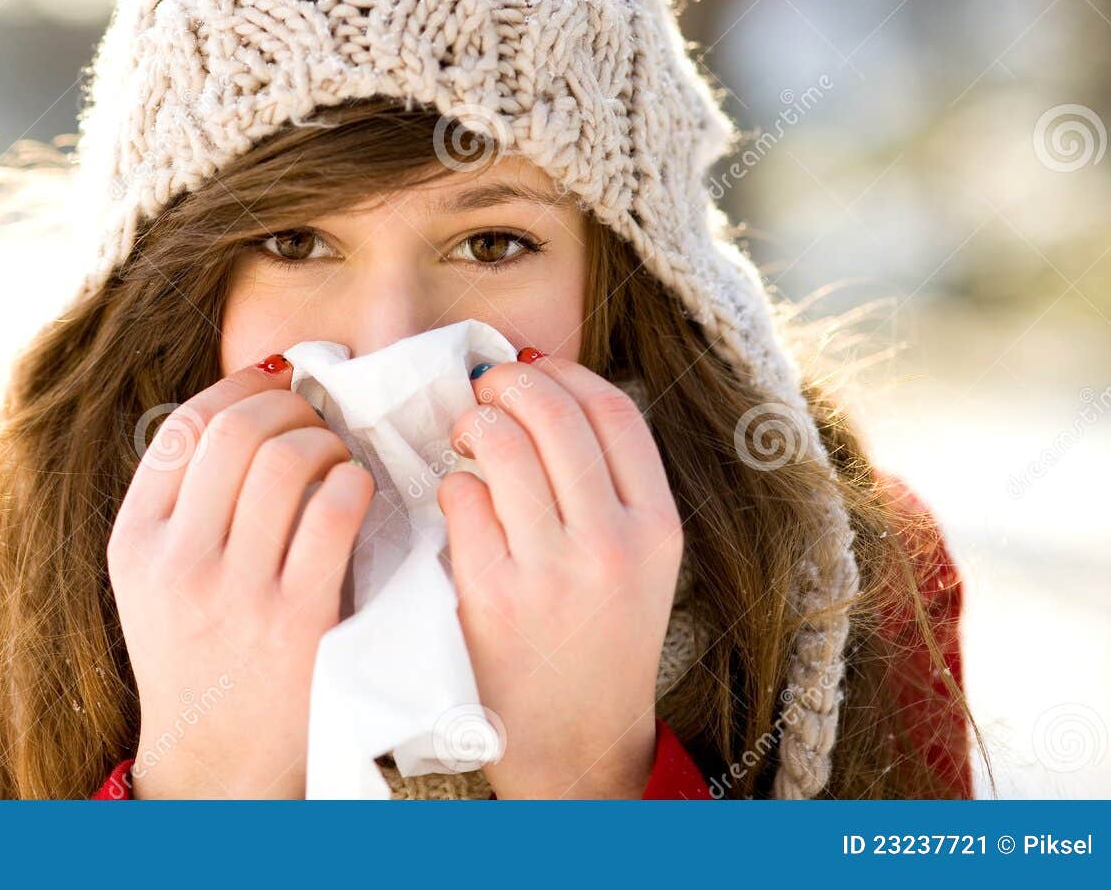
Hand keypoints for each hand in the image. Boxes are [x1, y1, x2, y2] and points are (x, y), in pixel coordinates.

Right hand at [107, 356, 374, 797]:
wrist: (216, 760)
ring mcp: (238, 592)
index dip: (238, 386)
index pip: (183, 427)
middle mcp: (178, 563)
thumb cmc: (195, 654)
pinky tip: (355, 490)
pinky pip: (334, 512)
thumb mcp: (153, 579)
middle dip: (287, 404)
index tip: (272, 381)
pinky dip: (353, 482)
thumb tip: (237, 405)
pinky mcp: (299, 620)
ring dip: (324, 440)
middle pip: (236, 431)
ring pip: (286, 460)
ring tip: (336, 456)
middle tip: (313, 414)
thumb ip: (179, 503)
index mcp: (136, 542)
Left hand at [437, 353, 683, 798]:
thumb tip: (549, 390)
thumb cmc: (601, 641)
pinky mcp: (491, 594)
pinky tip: (458, 499)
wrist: (576, 744)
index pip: (614, 411)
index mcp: (658, 528)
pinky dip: (451, 484)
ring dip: (474, 423)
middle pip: (553, 413)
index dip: (565, 372)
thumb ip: (612, 486)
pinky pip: (461, 498)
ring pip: (500, 443)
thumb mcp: (641, 562)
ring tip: (466, 437)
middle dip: (508, 382)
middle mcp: (612, 543)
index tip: (534, 366)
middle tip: (485, 388)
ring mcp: (550, 569)